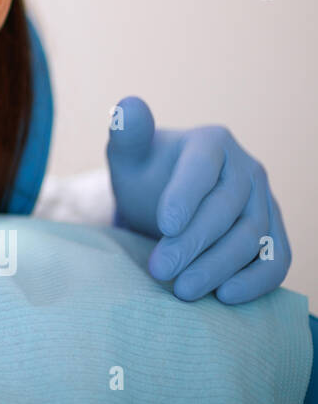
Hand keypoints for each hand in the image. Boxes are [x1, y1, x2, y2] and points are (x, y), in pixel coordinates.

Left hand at [106, 95, 290, 302]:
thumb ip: (126, 133)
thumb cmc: (144, 174)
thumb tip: (127, 107)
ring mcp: (265, 201)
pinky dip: (256, 280)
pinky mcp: (273, 233)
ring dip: (218, 267)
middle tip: (160, 271)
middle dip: (193, 243)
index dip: (186, 197)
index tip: (163, 225)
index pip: (203, 168)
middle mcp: (247, 168)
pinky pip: (276, 259)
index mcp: (212, 142)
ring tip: (182, 290)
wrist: (165, 200)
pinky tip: (225, 296)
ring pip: (252, 237)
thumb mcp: (128, 154)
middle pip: (227, 209)